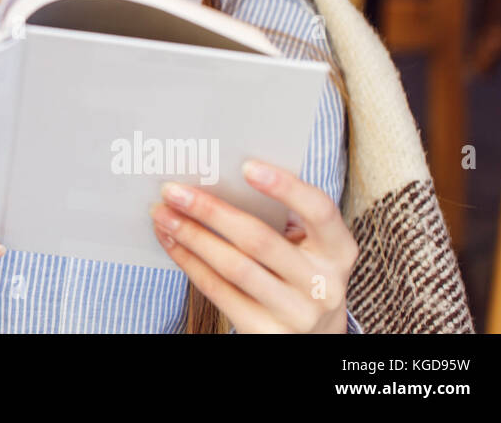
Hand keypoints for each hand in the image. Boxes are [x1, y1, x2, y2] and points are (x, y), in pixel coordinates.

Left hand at [148, 159, 357, 332]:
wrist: (314, 335)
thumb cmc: (300, 270)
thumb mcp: (309, 246)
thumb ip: (280, 216)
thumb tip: (217, 179)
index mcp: (338, 250)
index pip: (319, 211)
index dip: (285, 187)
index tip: (246, 165)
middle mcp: (323, 284)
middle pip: (259, 240)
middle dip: (210, 211)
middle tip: (173, 190)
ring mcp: (296, 313)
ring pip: (233, 267)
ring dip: (191, 236)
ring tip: (162, 214)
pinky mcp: (265, 332)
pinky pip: (218, 291)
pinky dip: (189, 262)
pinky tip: (171, 241)